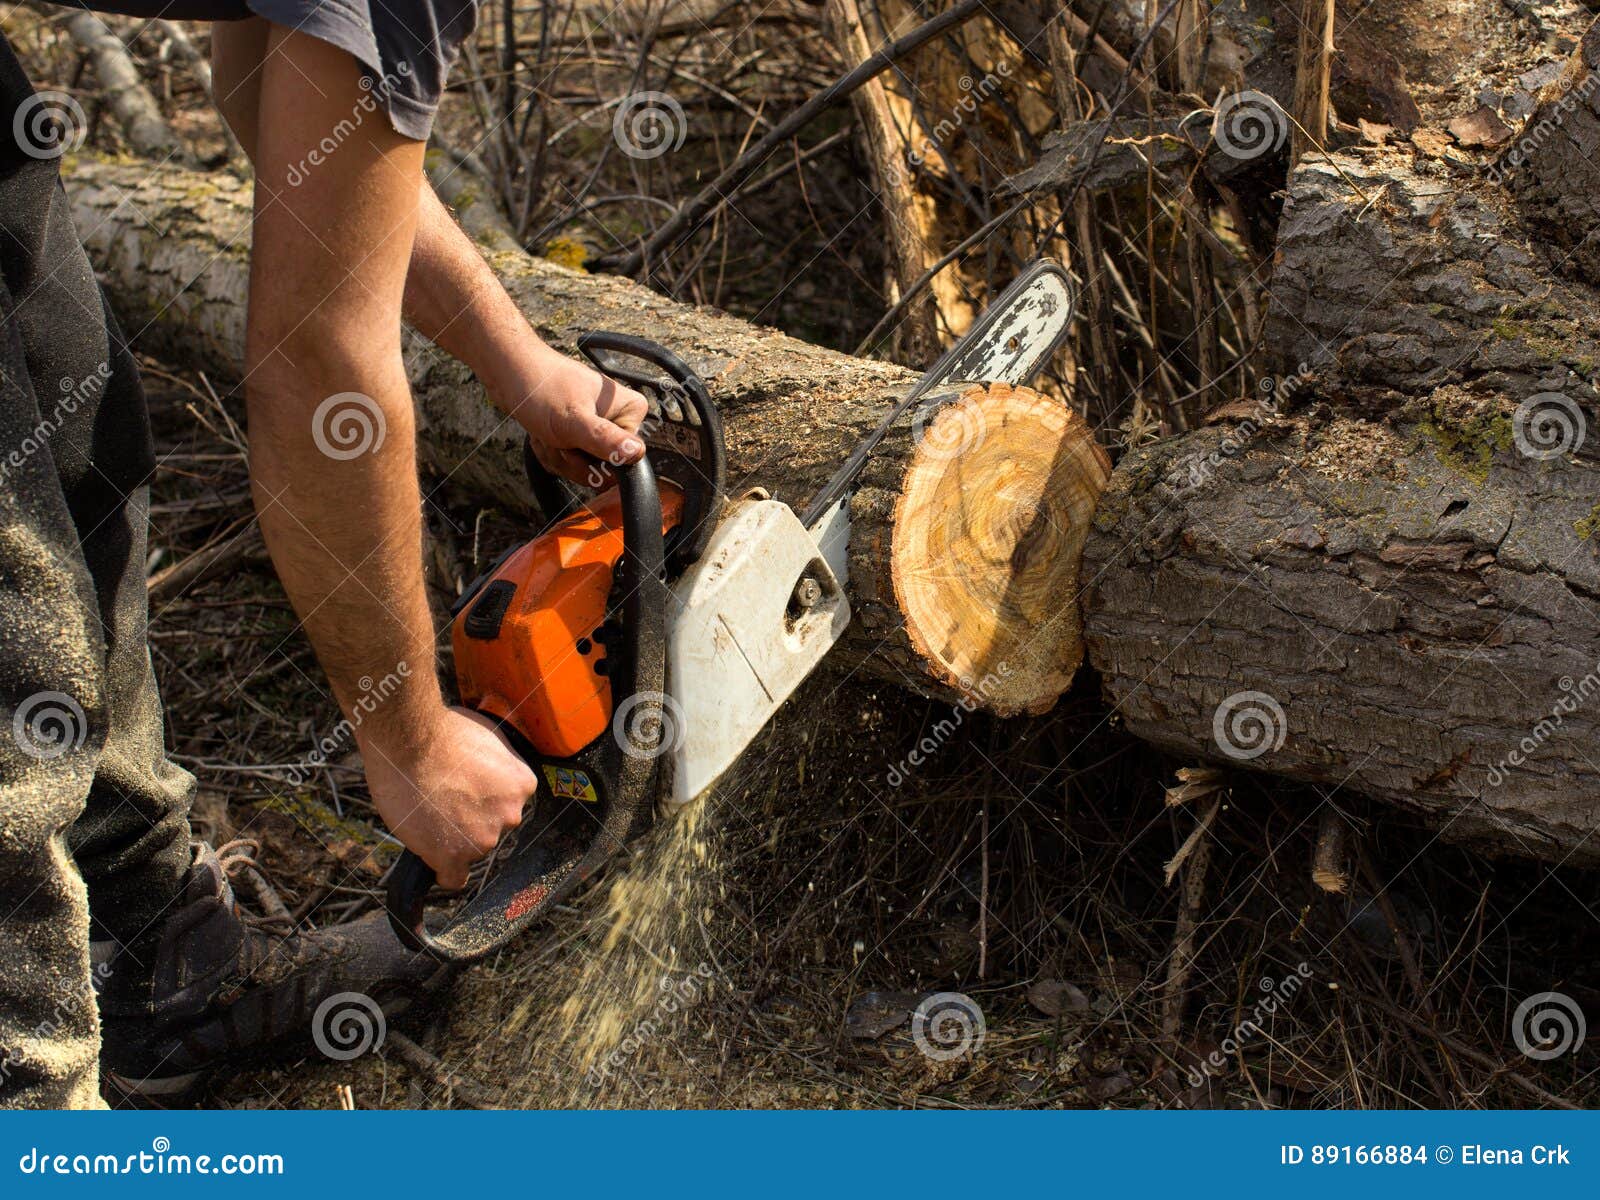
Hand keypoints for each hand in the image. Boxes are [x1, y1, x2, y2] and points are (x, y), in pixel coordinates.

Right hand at [362, 706, 536, 888]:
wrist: (410, 739)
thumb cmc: (442, 729)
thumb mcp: (489, 737)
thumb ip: (498, 763)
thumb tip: (492, 771)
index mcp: (522, 786)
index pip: (507, 806)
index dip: (483, 800)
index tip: (466, 792)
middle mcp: (511, 815)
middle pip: (491, 829)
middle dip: (470, 818)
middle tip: (442, 798)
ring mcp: (483, 838)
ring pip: (470, 849)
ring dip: (452, 837)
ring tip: (427, 811)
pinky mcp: (453, 855)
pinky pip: (453, 877)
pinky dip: (444, 872)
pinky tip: (435, 860)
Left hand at [498, 353, 649, 485]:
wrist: (511, 373)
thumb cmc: (541, 388)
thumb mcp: (573, 419)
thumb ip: (604, 439)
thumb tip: (635, 453)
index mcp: (631, 412)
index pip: (625, 462)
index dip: (595, 460)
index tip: (572, 440)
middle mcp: (620, 421)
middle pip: (603, 470)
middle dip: (571, 460)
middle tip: (554, 436)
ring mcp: (600, 429)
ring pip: (584, 469)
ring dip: (557, 456)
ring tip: (546, 431)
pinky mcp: (581, 436)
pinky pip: (571, 464)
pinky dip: (552, 454)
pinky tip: (543, 434)